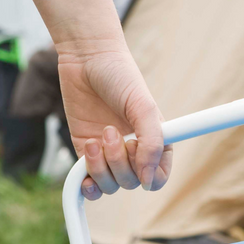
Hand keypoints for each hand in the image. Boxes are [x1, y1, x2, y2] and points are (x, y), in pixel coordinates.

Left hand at [56, 36, 171, 199]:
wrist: (86, 59)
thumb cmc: (121, 76)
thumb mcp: (144, 107)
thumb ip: (151, 143)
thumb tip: (147, 179)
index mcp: (155, 141)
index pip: (159, 176)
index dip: (149, 176)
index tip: (137, 157)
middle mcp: (133, 151)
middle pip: (131, 182)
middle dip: (119, 162)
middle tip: (110, 130)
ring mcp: (108, 153)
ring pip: (109, 185)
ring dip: (100, 167)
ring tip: (96, 138)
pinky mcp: (85, 151)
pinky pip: (87, 182)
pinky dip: (86, 183)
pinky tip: (83, 174)